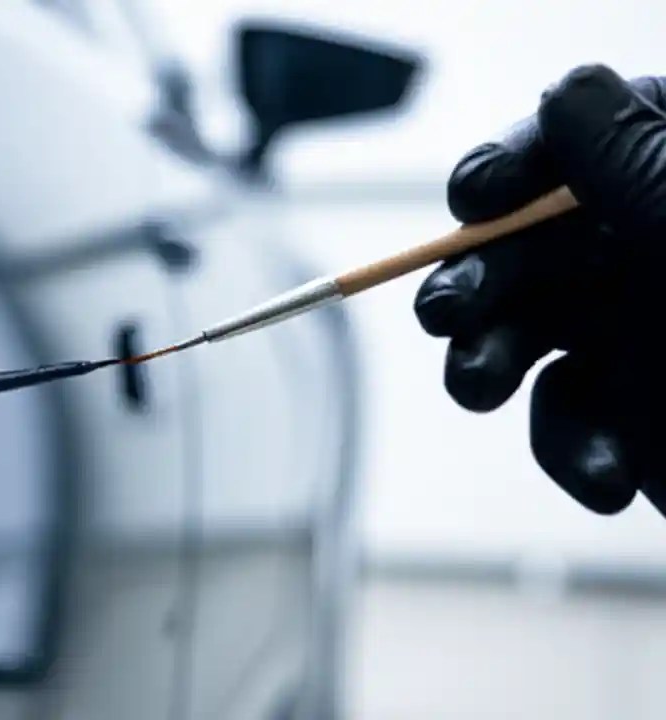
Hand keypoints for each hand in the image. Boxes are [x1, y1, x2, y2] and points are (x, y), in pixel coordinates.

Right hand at [414, 64, 665, 516]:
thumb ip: (640, 164)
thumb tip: (567, 87)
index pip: (590, 138)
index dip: (519, 160)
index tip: (475, 197)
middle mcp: (657, 251)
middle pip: (533, 238)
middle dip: (480, 275)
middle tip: (445, 310)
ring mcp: (643, 333)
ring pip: (527, 325)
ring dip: (487, 357)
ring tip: (476, 387)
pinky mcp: (632, 411)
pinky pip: (565, 409)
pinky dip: (569, 443)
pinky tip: (607, 478)